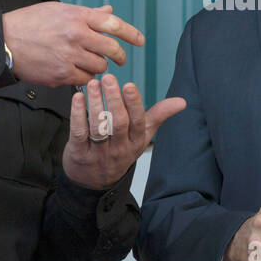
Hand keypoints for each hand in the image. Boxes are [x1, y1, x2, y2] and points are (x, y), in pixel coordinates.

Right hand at [3, 3, 143, 86]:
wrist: (3, 41)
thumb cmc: (30, 23)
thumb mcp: (59, 10)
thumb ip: (87, 14)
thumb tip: (109, 11)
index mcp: (77, 16)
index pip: (113, 24)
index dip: (131, 33)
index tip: (140, 40)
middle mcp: (76, 35)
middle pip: (111, 49)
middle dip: (119, 56)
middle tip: (119, 58)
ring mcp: (69, 56)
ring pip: (99, 67)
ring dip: (99, 67)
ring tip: (88, 63)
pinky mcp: (61, 74)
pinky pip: (85, 80)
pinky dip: (84, 78)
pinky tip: (76, 71)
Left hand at [62, 73, 185, 188]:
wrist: (95, 182)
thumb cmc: (120, 151)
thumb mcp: (142, 136)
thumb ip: (159, 116)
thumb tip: (182, 102)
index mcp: (136, 141)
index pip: (138, 122)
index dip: (134, 104)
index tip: (129, 85)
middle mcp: (119, 148)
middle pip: (118, 123)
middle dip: (114, 99)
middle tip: (108, 78)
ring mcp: (99, 153)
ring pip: (99, 128)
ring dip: (95, 104)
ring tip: (93, 84)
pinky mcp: (80, 154)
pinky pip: (79, 133)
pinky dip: (78, 115)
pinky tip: (78, 98)